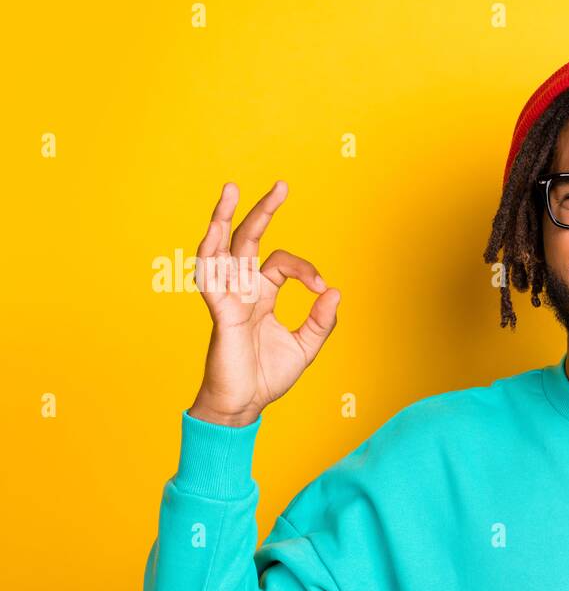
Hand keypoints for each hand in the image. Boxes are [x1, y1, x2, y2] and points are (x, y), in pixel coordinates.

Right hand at [188, 181, 340, 427]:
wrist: (244, 405)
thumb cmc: (267, 376)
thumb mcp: (305, 346)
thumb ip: (321, 320)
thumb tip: (336, 292)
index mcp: (262, 296)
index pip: (282, 264)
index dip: (307, 270)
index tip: (323, 289)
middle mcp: (242, 291)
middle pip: (248, 241)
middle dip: (263, 211)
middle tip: (281, 185)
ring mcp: (228, 298)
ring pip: (222, 249)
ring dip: (224, 218)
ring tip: (231, 188)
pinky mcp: (220, 313)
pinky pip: (210, 278)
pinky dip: (211, 253)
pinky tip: (214, 231)